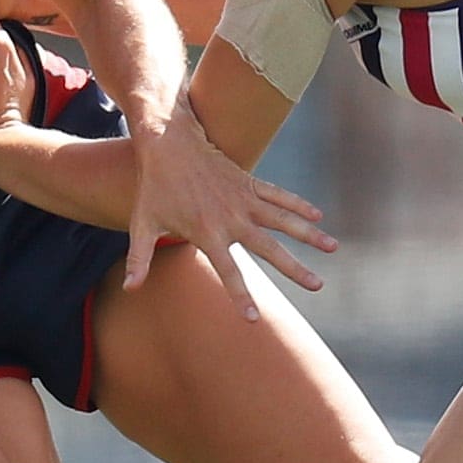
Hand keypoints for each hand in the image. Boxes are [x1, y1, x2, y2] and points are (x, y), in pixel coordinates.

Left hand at [122, 104, 337, 312]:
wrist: (168, 142)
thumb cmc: (154, 187)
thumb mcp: (142, 224)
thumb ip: (139, 258)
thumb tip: (130, 289)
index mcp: (208, 233)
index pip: (229, 271)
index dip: (241, 296)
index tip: (255, 319)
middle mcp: (232, 218)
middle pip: (270, 249)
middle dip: (295, 268)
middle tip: (317, 285)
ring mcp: (244, 199)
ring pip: (284, 220)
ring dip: (309, 234)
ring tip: (332, 248)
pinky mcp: (249, 182)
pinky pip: (279, 196)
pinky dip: (299, 205)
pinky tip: (318, 216)